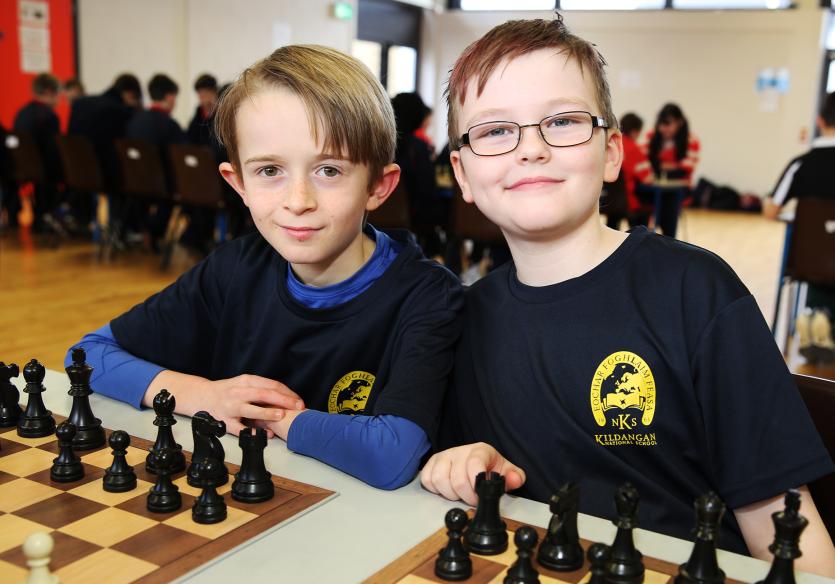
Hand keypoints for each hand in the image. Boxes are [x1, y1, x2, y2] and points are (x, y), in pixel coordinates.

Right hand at [172, 373, 303, 436]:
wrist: (201, 396)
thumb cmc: (227, 391)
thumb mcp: (244, 383)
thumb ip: (261, 388)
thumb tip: (286, 398)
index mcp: (246, 381)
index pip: (271, 385)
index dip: (287, 393)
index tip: (299, 400)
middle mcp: (238, 392)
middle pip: (264, 394)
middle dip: (283, 400)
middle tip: (297, 407)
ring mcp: (230, 407)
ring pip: (250, 409)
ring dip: (267, 412)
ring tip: (281, 415)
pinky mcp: (224, 420)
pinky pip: (239, 428)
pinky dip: (252, 431)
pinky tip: (263, 434)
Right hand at [420, 442, 525, 505]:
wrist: (476, 462)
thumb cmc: (490, 468)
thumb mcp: (506, 471)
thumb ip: (514, 476)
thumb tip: (515, 480)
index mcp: (480, 451)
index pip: (474, 464)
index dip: (477, 483)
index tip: (481, 495)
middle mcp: (459, 451)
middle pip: (457, 479)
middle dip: (466, 496)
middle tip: (473, 500)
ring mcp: (444, 457)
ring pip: (439, 479)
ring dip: (450, 494)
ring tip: (460, 495)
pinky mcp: (431, 464)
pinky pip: (427, 479)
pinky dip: (436, 490)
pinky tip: (448, 491)